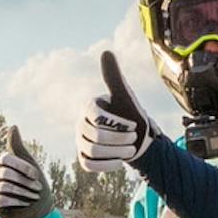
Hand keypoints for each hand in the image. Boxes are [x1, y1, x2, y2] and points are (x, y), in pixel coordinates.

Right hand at [0, 126, 52, 217]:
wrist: (39, 210)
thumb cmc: (35, 185)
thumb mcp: (30, 165)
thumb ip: (19, 148)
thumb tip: (13, 126)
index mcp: (1, 165)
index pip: (5, 159)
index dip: (22, 166)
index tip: (36, 175)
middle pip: (4, 174)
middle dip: (24, 181)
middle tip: (38, 188)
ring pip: (3, 187)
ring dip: (23, 192)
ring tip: (33, 197)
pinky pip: (0, 201)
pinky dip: (16, 202)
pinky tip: (25, 203)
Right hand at [79, 51, 157, 171]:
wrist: (137, 138)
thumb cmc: (131, 114)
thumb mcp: (125, 96)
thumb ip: (114, 77)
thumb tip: (106, 52)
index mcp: (89, 107)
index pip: (96, 118)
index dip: (117, 124)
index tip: (133, 125)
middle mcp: (80, 124)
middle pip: (94, 137)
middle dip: (119, 140)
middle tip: (134, 139)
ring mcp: (80, 141)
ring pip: (92, 151)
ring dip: (116, 153)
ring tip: (130, 150)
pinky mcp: (84, 157)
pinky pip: (89, 165)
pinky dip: (106, 165)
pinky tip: (120, 162)